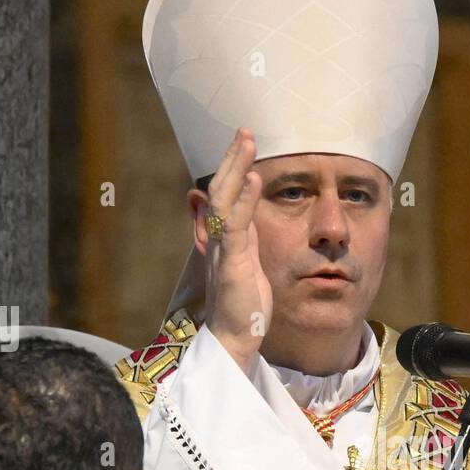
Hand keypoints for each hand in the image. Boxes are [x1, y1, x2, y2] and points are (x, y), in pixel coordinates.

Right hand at [200, 128, 272, 370]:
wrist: (234, 338)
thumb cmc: (242, 305)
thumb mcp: (245, 263)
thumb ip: (244, 237)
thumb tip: (242, 213)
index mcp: (222, 238)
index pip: (223, 194)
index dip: (232, 168)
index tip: (245, 142)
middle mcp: (216, 239)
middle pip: (219, 189)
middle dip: (232, 158)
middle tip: (245, 131)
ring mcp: (222, 250)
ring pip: (223, 200)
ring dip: (235, 169)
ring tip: (248, 142)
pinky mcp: (231, 264)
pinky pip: (236, 226)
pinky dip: (244, 201)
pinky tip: (253, 180)